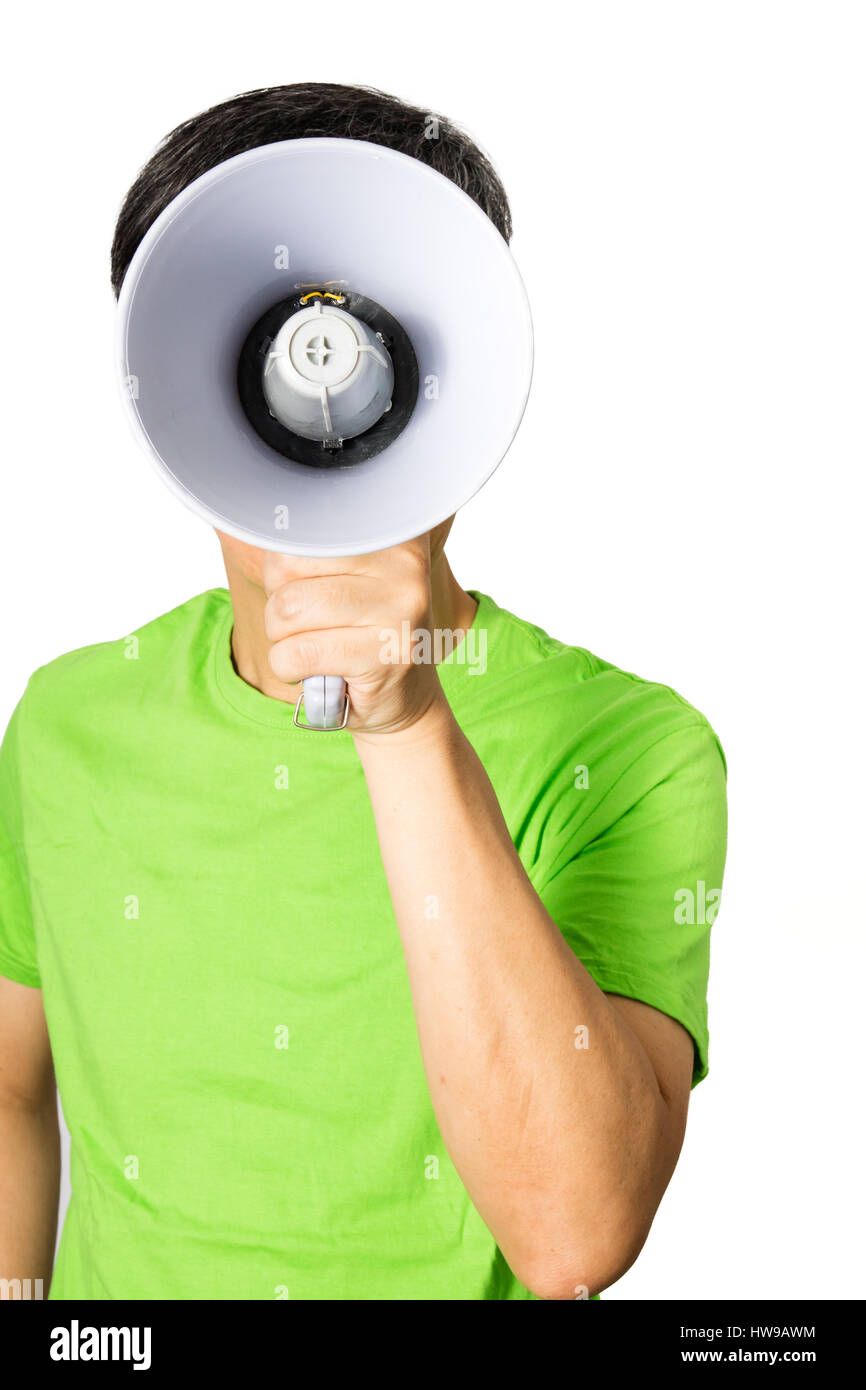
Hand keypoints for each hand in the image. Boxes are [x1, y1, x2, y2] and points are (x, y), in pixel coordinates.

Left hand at [262, 535, 447, 735]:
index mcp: (391, 532)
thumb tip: (264, 531)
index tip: (309, 587)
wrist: (407, 698)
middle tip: (311, 624)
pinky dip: (287, 668)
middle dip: (278, 602)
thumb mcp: (349, 577)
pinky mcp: (386, 656)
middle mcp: (404, 563)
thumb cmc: (363, 632)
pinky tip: (314, 672)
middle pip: (285, 565)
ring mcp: (399, 609)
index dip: (283, 565)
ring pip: (288, 608)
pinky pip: (297, 653)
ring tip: (312, 646)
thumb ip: (315, 549)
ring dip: (281, 638)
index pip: (299, 528)